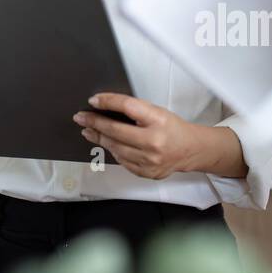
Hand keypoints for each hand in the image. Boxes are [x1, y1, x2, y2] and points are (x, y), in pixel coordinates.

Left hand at [74, 93, 202, 179]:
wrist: (190, 150)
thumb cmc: (172, 128)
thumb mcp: (158, 112)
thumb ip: (135, 111)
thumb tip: (106, 109)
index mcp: (158, 120)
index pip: (128, 107)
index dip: (108, 102)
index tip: (93, 101)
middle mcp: (154, 141)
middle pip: (115, 131)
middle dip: (95, 122)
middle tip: (81, 117)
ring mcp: (149, 159)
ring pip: (115, 147)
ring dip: (99, 138)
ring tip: (89, 131)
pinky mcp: (146, 172)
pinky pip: (122, 161)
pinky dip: (113, 151)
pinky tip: (109, 144)